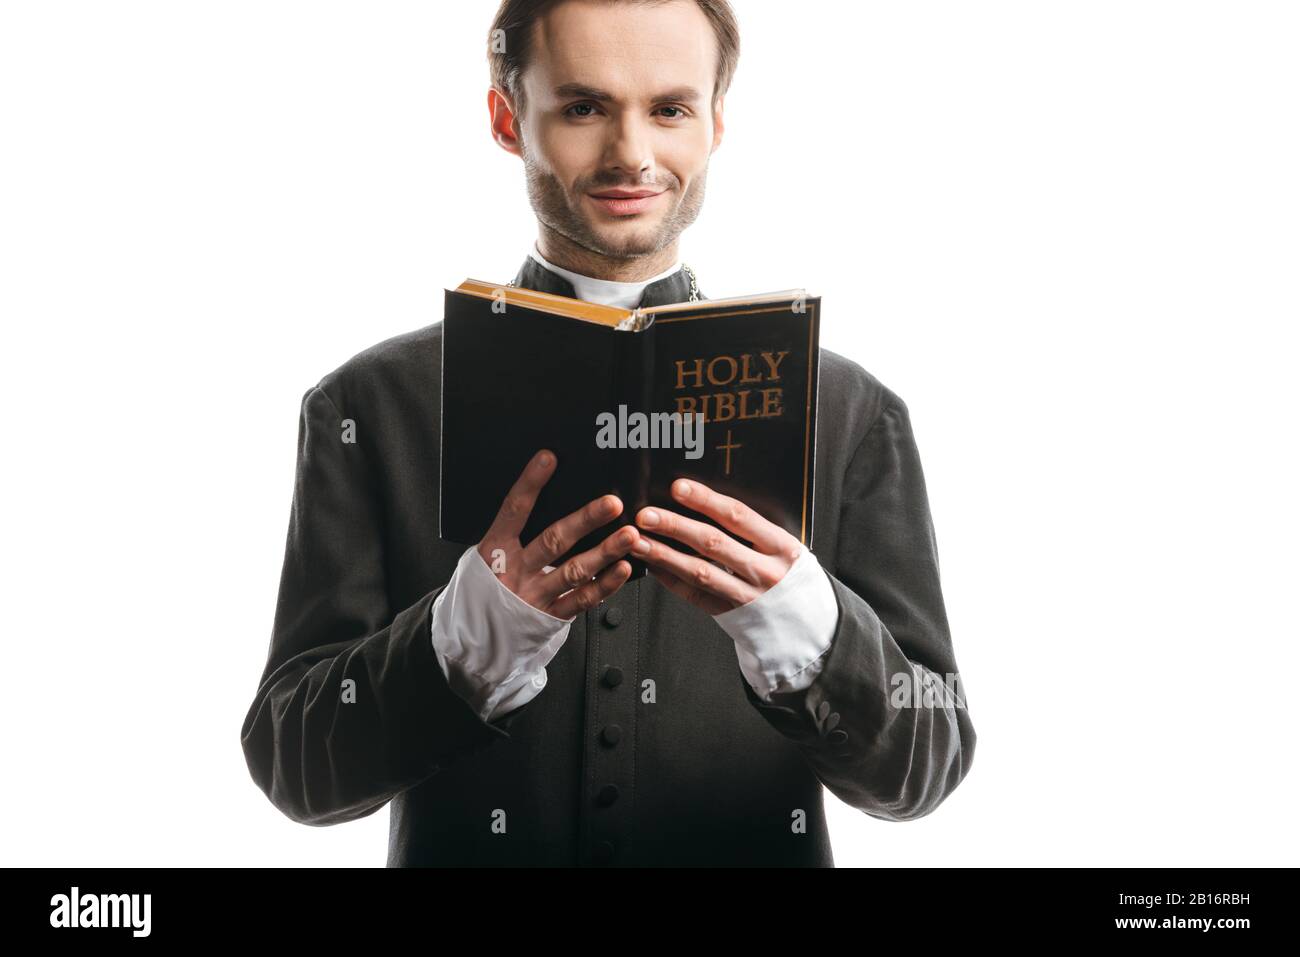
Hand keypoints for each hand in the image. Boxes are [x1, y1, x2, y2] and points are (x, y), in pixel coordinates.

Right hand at [478, 449, 641, 618]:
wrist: (472, 637)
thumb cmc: (483, 588)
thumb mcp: (486, 556)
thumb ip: (512, 532)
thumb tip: (546, 498)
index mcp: (495, 549)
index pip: (514, 510)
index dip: (530, 483)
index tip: (548, 458)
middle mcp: (515, 571)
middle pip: (553, 541)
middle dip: (586, 520)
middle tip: (612, 503)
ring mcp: (533, 595)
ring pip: (574, 571)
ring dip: (604, 552)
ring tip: (628, 536)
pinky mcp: (548, 617)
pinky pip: (580, 600)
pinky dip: (604, 585)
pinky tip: (622, 569)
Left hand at [631, 478, 801, 614]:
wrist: (812, 625)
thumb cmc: (795, 577)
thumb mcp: (787, 547)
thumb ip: (754, 529)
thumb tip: (708, 502)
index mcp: (781, 546)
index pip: (738, 516)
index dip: (705, 501)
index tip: (678, 487)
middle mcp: (764, 571)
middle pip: (712, 544)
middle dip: (675, 526)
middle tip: (646, 515)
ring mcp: (747, 596)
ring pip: (699, 572)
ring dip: (664, 555)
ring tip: (638, 541)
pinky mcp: (732, 616)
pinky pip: (697, 597)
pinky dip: (672, 581)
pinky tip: (654, 567)